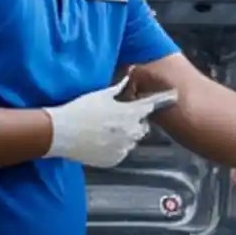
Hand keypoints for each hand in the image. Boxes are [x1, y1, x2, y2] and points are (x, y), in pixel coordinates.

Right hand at [42, 71, 178, 168]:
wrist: (61, 133)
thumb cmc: (79, 110)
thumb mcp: (100, 95)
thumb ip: (119, 88)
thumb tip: (130, 75)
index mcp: (128, 113)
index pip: (151, 104)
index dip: (163, 99)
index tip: (174, 95)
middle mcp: (130, 132)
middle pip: (142, 126)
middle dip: (135, 121)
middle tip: (117, 117)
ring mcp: (123, 147)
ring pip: (132, 141)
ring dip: (125, 135)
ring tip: (104, 130)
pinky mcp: (114, 159)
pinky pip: (121, 152)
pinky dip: (115, 147)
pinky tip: (100, 141)